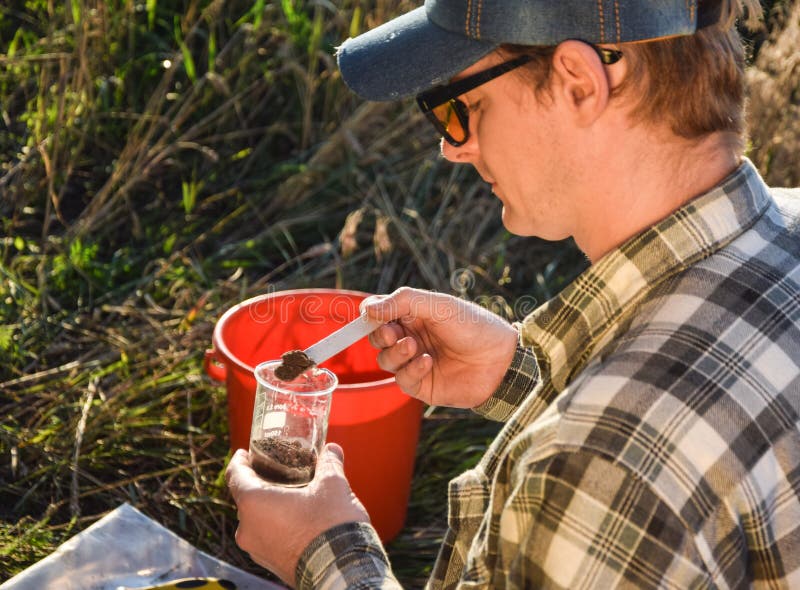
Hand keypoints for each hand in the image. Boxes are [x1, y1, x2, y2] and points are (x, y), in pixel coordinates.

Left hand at [226, 444, 369, 585]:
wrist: (341, 571)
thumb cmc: (330, 526)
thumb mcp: (333, 485)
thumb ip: (329, 463)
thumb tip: (332, 450)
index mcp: (253, 503)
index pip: (235, 474)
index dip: (240, 460)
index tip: (246, 453)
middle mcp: (247, 529)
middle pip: (246, 497)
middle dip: (262, 483)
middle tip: (279, 471)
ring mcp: (257, 550)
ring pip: (256, 520)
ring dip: (270, 507)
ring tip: (293, 496)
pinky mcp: (270, 565)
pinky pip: (266, 537)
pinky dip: (277, 526)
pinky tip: (298, 520)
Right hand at [364, 287, 517, 407]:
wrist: (502, 359)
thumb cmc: (474, 326)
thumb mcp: (439, 306)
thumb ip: (403, 302)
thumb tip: (368, 309)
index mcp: (414, 315)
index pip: (380, 314)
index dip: (371, 314)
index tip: (370, 314)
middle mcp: (411, 338)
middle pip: (377, 339)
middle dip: (380, 335)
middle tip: (392, 333)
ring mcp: (415, 362)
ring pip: (385, 361)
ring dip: (395, 353)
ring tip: (413, 347)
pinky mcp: (422, 385)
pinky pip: (403, 380)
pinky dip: (411, 370)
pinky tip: (427, 362)